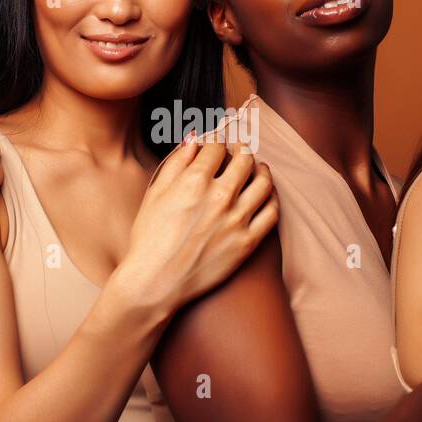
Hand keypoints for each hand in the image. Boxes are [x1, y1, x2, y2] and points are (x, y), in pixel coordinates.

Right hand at [114, 132, 278, 316]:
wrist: (156, 282)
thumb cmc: (150, 238)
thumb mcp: (155, 193)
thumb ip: (177, 162)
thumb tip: (195, 139)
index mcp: (194, 182)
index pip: (217, 147)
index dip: (217, 140)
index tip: (217, 141)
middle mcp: (219, 197)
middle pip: (244, 160)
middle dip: (242, 150)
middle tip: (240, 150)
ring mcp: (236, 220)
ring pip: (263, 183)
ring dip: (262, 170)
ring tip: (258, 168)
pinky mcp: (247, 242)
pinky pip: (271, 213)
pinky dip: (271, 198)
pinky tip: (266, 195)